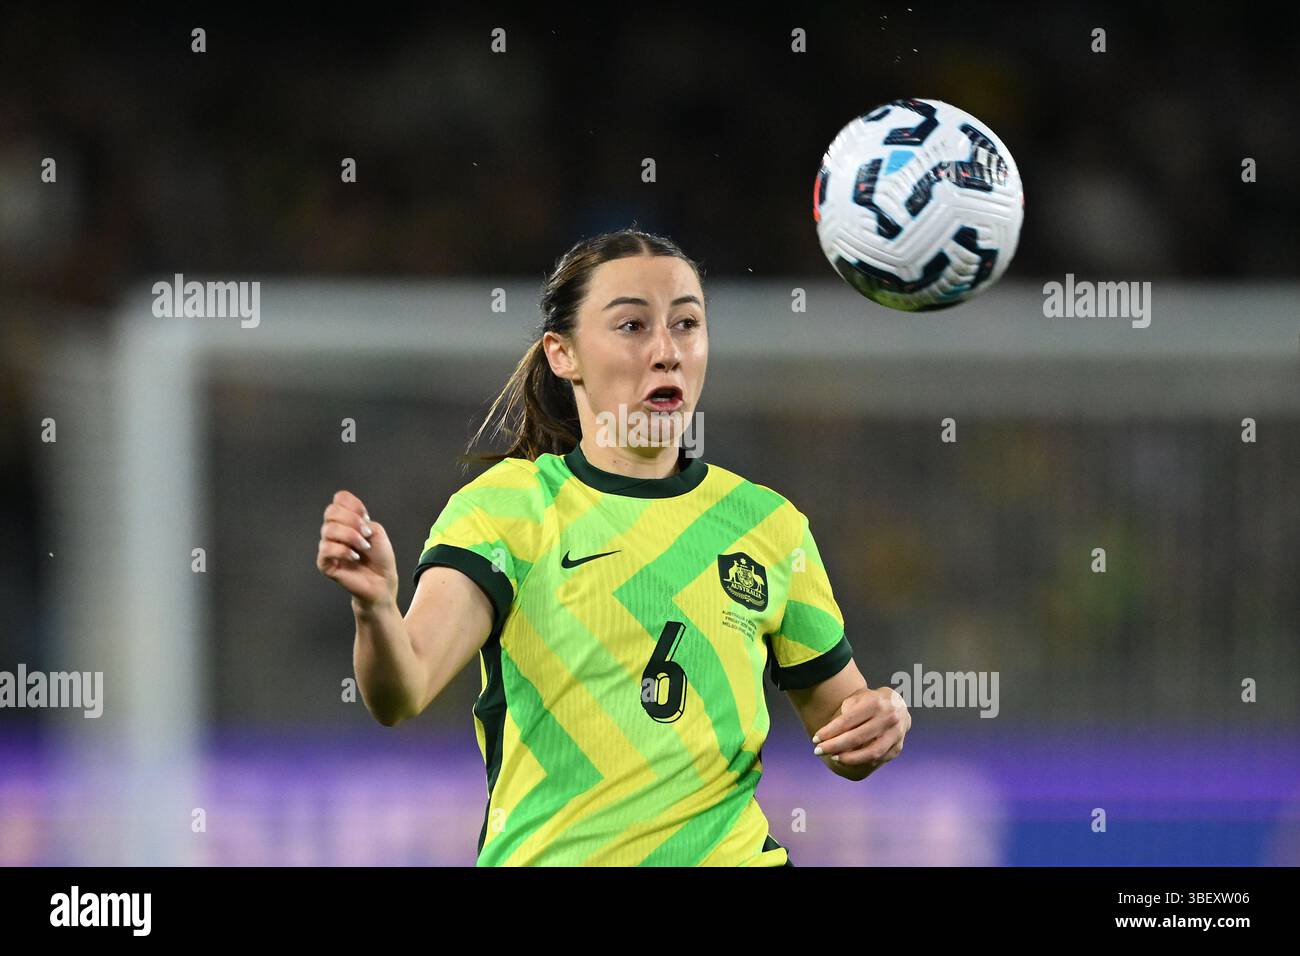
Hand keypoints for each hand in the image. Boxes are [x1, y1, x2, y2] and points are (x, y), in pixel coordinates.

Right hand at [316, 490, 398, 610]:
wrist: (382, 581)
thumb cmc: (380, 557)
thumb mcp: (375, 531)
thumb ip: (361, 521)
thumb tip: (345, 524)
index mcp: (346, 520)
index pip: (338, 499)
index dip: (353, 504)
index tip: (366, 517)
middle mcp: (334, 531)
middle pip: (331, 512)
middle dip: (352, 520)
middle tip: (366, 534)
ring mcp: (327, 546)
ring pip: (328, 530)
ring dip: (351, 536)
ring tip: (364, 547)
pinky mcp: (324, 563)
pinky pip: (326, 549)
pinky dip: (343, 551)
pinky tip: (355, 557)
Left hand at [811, 686, 909, 777]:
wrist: (897, 705)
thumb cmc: (870, 701)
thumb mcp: (858, 697)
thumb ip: (847, 710)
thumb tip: (833, 732)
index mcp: (876, 702)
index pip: (848, 720)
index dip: (830, 731)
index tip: (815, 739)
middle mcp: (889, 718)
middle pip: (857, 737)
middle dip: (834, 746)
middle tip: (817, 751)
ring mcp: (896, 734)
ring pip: (870, 753)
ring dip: (849, 758)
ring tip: (833, 757)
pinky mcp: (897, 747)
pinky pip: (878, 759)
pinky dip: (861, 762)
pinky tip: (846, 760)